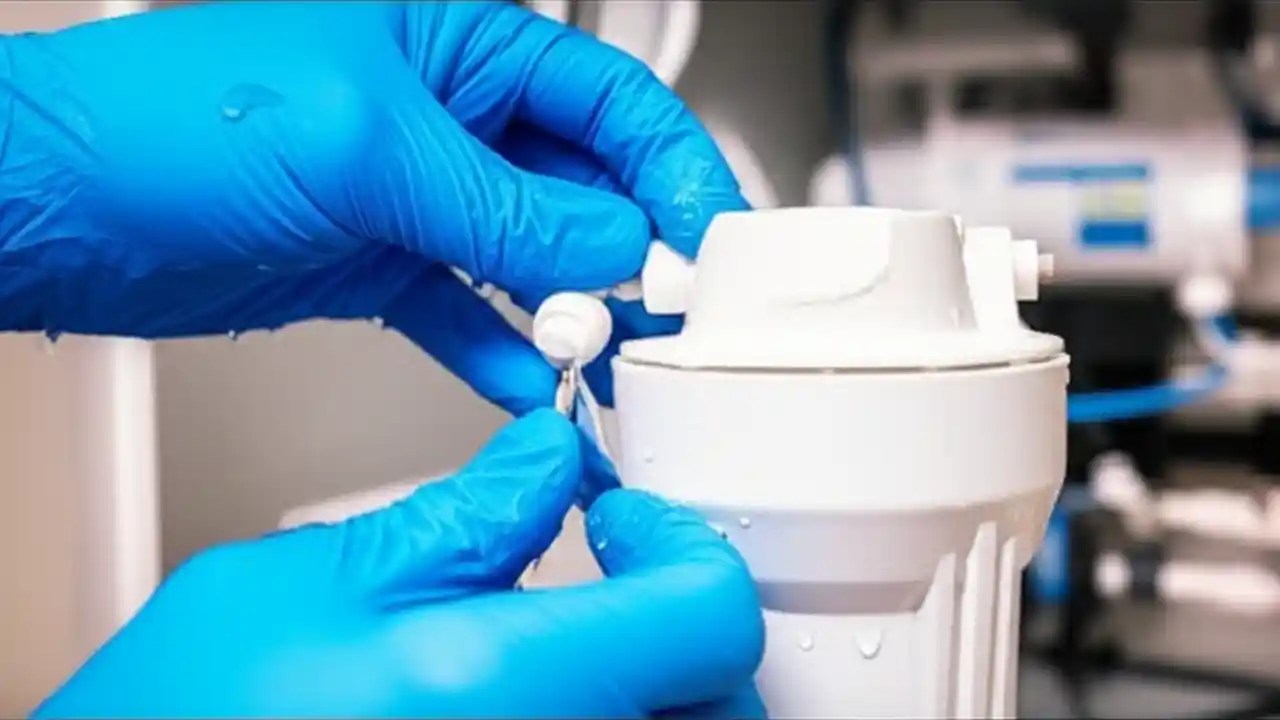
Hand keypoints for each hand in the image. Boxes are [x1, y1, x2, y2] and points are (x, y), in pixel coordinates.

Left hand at [0, 1, 746, 411]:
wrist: (59, 211)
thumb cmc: (173, 122)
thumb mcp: (369, 150)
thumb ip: (502, 209)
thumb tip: (609, 249)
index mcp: (459, 43)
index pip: (606, 100)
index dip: (671, 167)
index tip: (707, 240)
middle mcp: (449, 117)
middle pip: (581, 186)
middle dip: (628, 254)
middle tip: (662, 317)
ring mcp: (417, 197)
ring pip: (532, 257)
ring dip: (571, 313)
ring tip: (605, 360)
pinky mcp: (380, 264)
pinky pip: (465, 313)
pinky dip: (497, 352)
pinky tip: (523, 384)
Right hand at [33, 410, 764, 717]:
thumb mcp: (315, 579)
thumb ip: (465, 515)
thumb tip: (548, 460)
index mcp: (500, 688)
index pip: (709, 614)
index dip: (685, 544)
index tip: (627, 518)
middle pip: (721, 695)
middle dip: (686, 617)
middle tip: (621, 573)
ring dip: (662, 677)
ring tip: (584, 632)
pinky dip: (615, 715)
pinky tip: (542, 689)